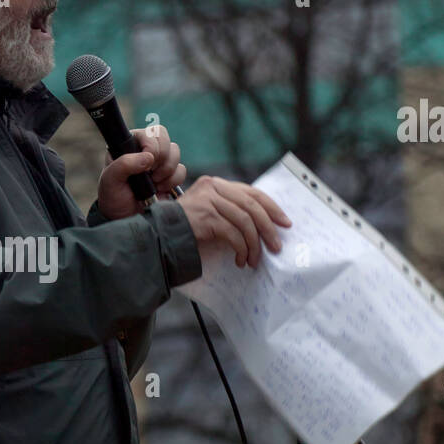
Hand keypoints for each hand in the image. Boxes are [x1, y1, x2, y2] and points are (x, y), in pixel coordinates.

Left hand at [97, 125, 186, 220]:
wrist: (124, 218)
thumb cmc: (113, 197)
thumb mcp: (110, 181)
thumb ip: (123, 165)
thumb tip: (148, 157)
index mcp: (130, 145)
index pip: (150, 132)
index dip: (152, 147)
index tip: (146, 165)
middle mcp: (146, 150)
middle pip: (165, 138)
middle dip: (161, 158)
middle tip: (150, 173)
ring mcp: (159, 162)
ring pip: (175, 152)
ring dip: (166, 171)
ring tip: (153, 183)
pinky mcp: (170, 176)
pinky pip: (181, 170)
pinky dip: (173, 181)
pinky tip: (159, 189)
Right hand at [175, 175, 291, 268]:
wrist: (159, 236)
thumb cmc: (185, 228)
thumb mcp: (209, 212)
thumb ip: (229, 210)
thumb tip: (262, 223)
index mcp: (216, 184)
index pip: (251, 192)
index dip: (271, 207)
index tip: (284, 223)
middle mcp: (213, 187)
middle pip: (252, 206)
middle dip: (268, 228)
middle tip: (276, 245)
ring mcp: (208, 201)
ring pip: (245, 221)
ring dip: (254, 244)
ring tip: (255, 259)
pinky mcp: (206, 217)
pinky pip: (233, 234)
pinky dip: (241, 249)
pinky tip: (241, 260)